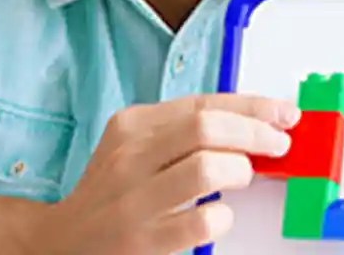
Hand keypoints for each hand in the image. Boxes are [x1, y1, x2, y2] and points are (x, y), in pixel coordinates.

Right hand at [34, 93, 298, 254]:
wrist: (58, 243)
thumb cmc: (114, 192)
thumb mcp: (136, 146)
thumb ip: (186, 130)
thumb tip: (257, 121)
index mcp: (132, 125)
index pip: (205, 103)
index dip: (254, 106)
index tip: (284, 114)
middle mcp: (129, 158)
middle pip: (208, 128)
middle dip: (255, 133)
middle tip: (277, 145)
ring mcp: (134, 201)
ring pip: (208, 169)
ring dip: (240, 171)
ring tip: (241, 178)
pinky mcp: (143, 241)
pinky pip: (203, 220)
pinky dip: (223, 216)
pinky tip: (219, 215)